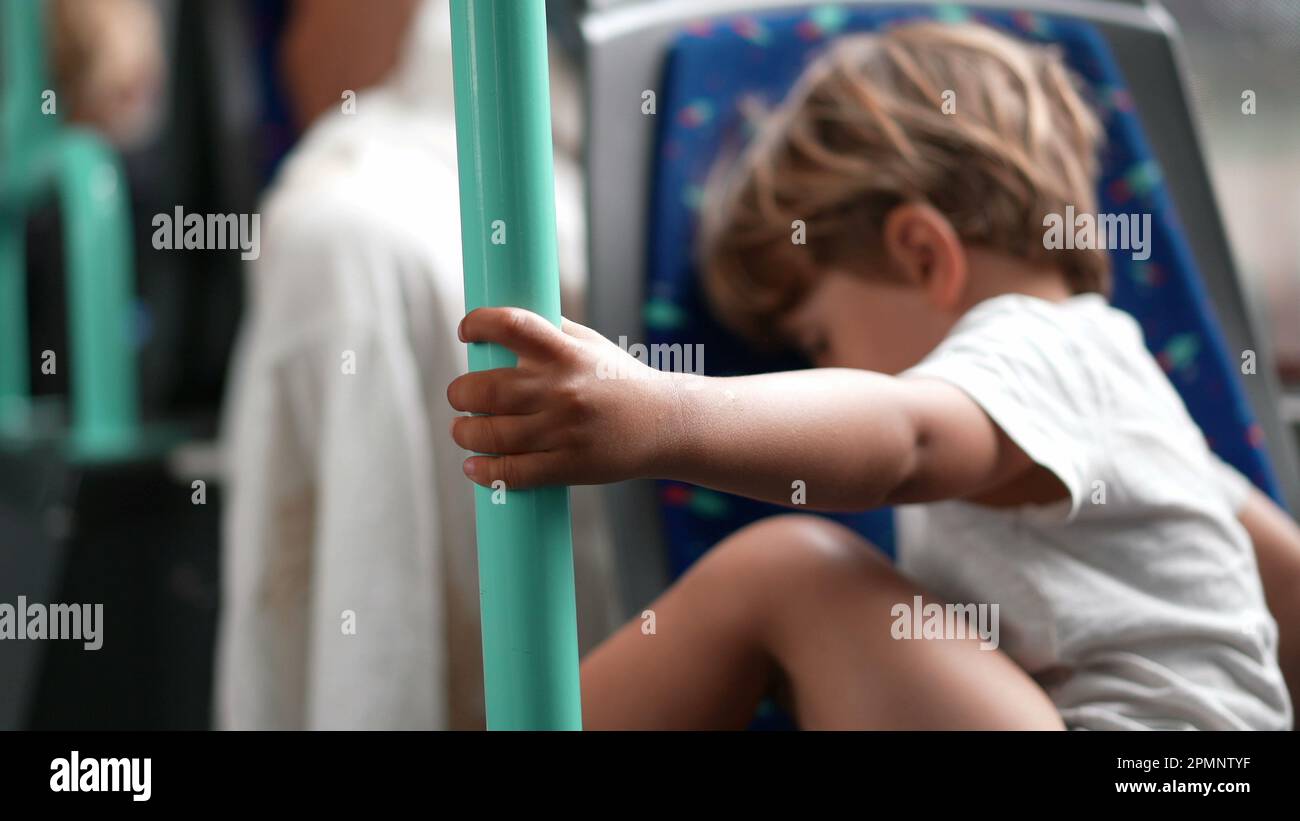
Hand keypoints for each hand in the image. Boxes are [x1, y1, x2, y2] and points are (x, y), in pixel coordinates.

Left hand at [447, 307, 676, 488]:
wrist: (666, 423)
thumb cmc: (620, 379)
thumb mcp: (591, 344)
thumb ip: (550, 330)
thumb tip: (503, 322)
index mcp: (565, 353)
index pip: (510, 326)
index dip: (478, 323)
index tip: (467, 330)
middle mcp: (561, 389)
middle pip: (486, 390)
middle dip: (459, 394)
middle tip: (459, 397)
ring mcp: (564, 430)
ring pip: (492, 435)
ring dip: (464, 434)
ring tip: (463, 431)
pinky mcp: (570, 465)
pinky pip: (514, 472)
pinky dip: (484, 471)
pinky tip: (474, 466)